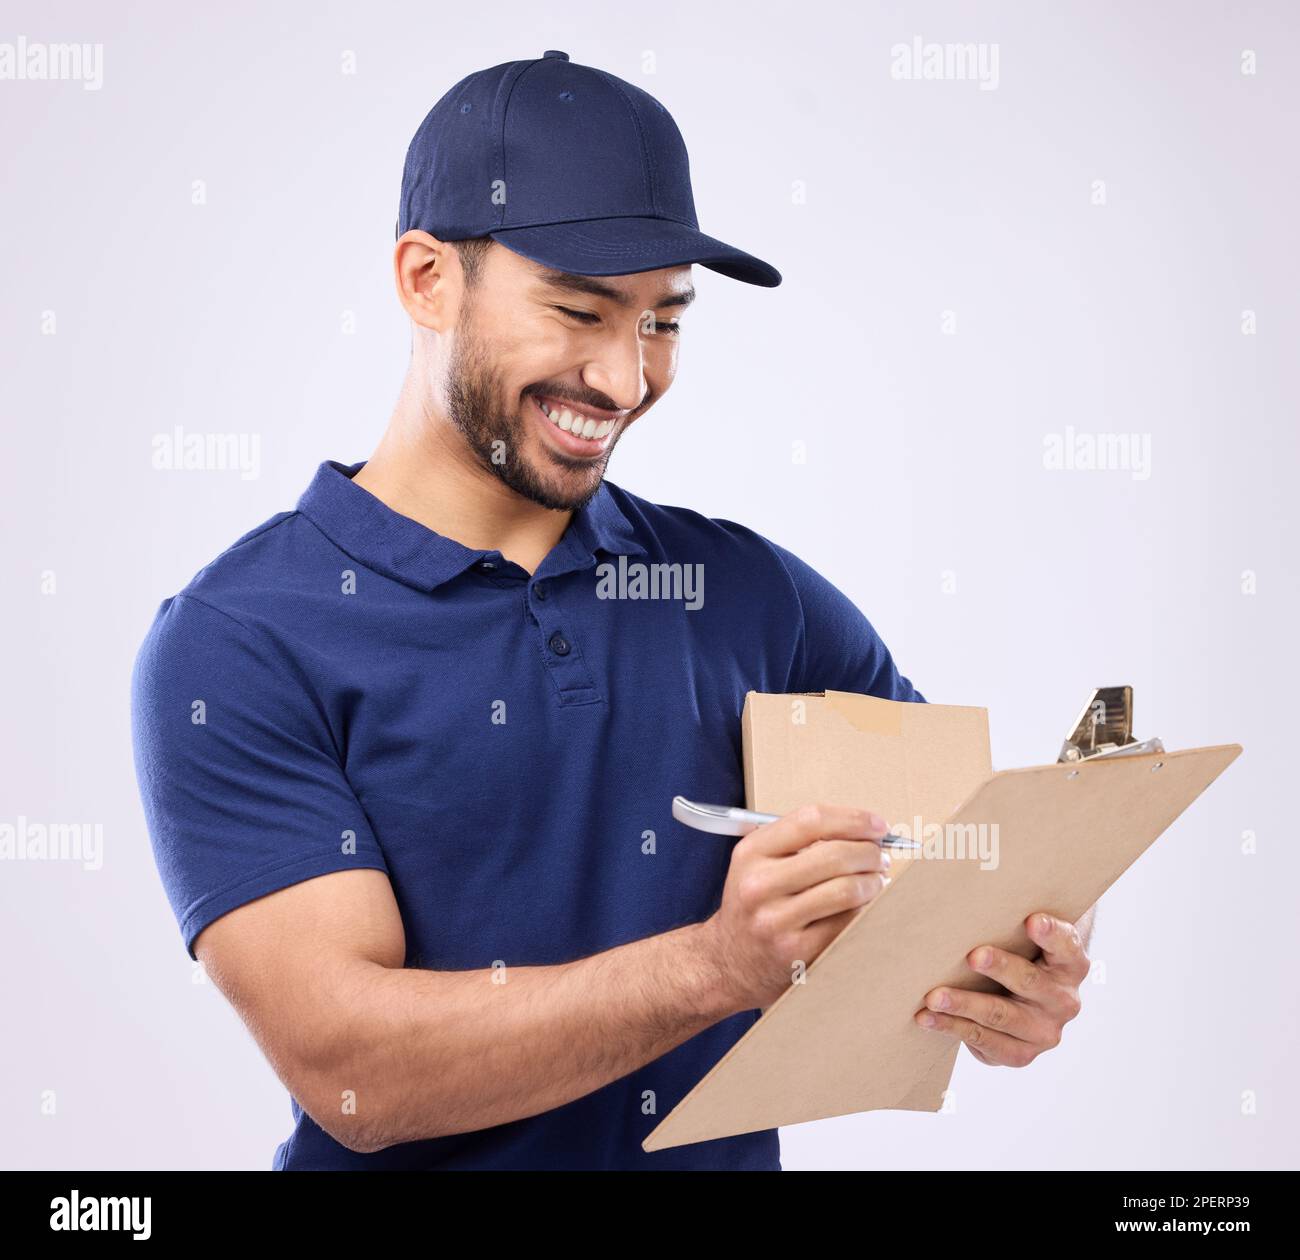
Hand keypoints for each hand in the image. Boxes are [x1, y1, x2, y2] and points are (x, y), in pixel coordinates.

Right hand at [702, 803, 892, 1012]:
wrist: (730, 961)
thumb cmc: (755, 905)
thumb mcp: (759, 862)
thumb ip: (801, 841)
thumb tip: (865, 831)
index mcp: (751, 852)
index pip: (809, 821)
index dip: (852, 819)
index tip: (876, 825)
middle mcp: (759, 885)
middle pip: (834, 855)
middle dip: (869, 852)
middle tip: (879, 856)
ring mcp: (777, 920)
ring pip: (846, 890)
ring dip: (873, 882)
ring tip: (876, 880)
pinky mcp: (797, 951)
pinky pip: (848, 922)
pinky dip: (866, 909)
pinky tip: (865, 905)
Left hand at [912, 912, 1087, 1066]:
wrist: (1024, 1001)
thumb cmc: (1020, 954)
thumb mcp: (1024, 935)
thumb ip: (1010, 916)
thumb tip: (957, 877)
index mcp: (1072, 964)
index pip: (1067, 945)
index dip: (1051, 933)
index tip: (1032, 920)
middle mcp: (1063, 1000)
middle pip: (1029, 981)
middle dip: (1000, 967)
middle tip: (973, 956)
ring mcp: (1043, 1031)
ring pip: (1001, 1015)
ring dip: (964, 1004)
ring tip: (934, 996)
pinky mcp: (1020, 1053)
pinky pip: (984, 1041)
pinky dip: (952, 1028)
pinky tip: (927, 1017)